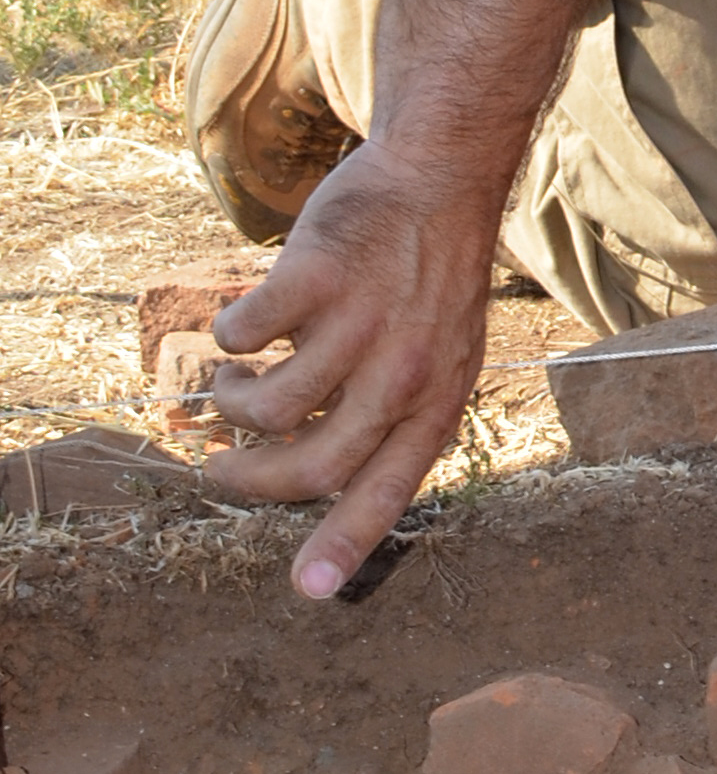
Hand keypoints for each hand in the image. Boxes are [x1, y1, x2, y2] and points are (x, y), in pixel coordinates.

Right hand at [196, 144, 505, 599]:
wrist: (437, 183)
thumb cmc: (429, 282)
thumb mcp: (442, 360)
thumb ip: (395, 416)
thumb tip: (323, 481)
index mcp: (436, 405)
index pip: (389, 493)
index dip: (345, 544)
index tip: (308, 589)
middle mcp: (404, 375)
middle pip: (311, 466)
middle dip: (249, 482)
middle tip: (218, 471)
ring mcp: (363, 325)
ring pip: (269, 407)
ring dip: (230, 405)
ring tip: (231, 381)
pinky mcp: (319, 275)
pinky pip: (247, 333)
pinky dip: (227, 337)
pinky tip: (239, 326)